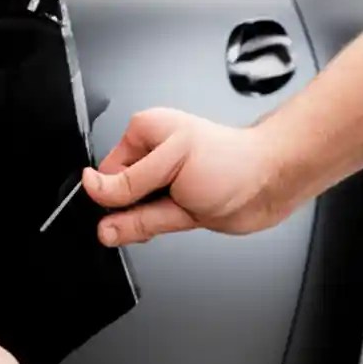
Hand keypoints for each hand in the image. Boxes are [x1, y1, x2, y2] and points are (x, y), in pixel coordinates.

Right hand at [83, 108, 286, 245]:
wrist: (271, 183)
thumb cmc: (233, 162)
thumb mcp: (171, 166)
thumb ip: (128, 183)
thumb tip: (91, 187)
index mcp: (144, 132)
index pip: (105, 171)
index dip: (110, 193)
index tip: (123, 204)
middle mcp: (151, 157)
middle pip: (115, 195)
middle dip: (127, 211)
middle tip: (157, 207)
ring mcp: (163, 184)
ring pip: (132, 215)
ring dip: (143, 224)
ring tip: (175, 210)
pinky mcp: (175, 207)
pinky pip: (149, 226)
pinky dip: (153, 231)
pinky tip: (174, 220)